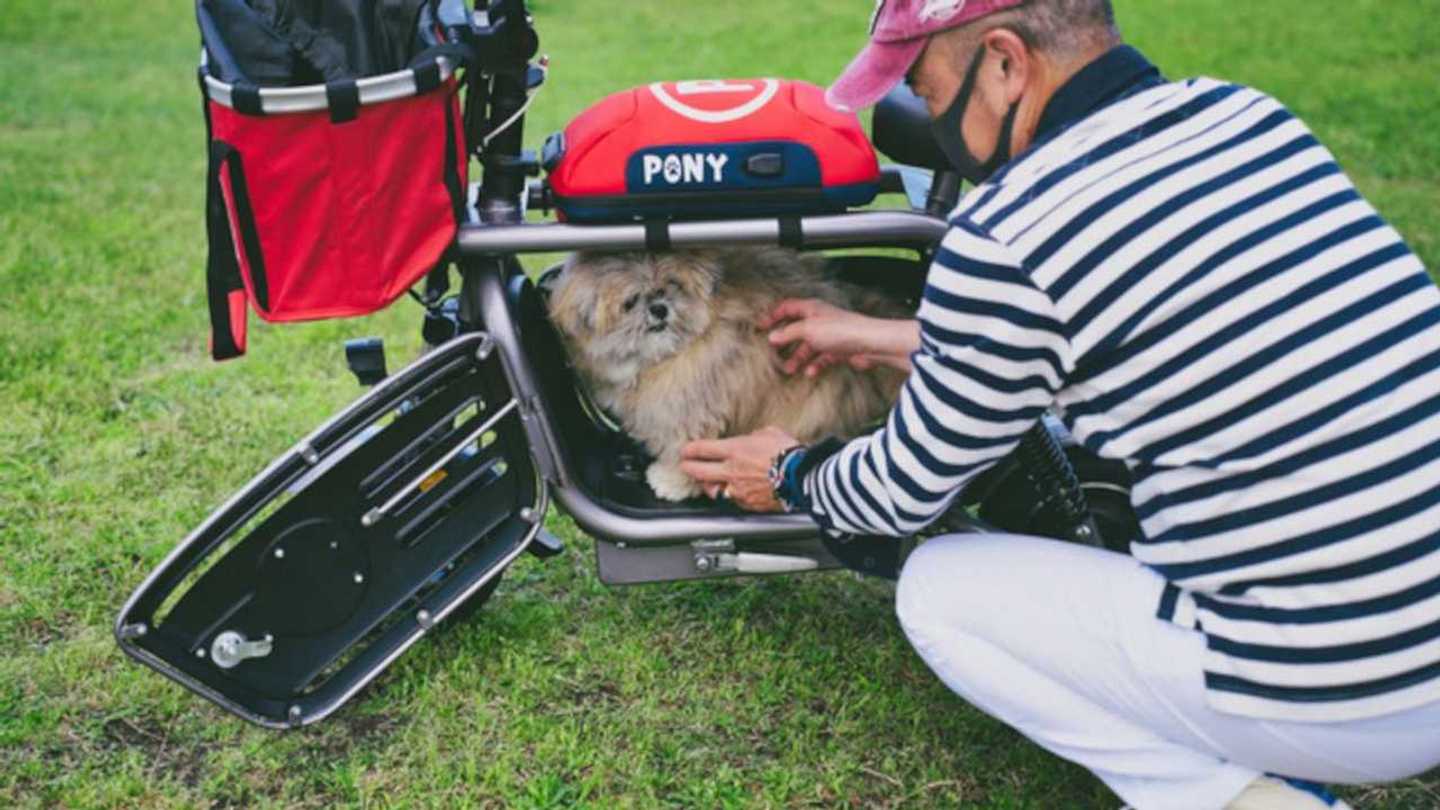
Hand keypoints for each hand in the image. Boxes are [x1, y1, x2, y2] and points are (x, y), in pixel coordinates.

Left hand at [679, 427, 799, 512]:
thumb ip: (754, 437)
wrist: (802, 477)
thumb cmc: (789, 454)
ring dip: (708, 486)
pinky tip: (734, 493)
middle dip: (688, 468)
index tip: (685, 450)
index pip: (702, 449)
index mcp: (734, 450)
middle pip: (698, 472)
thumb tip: (751, 439)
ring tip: (708, 483)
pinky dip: (731, 497)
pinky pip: (733, 501)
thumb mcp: (770, 433)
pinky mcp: (748, 504)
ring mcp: (737, 490)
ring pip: (713, 491)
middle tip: (685, 466)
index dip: (689, 450)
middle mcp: (731, 471)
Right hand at [761, 299, 919, 376]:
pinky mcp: (838, 350)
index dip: (773, 316)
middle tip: (772, 353)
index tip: (760, 327)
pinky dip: (815, 365)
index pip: (787, 308)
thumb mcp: (808, 330)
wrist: (870, 343)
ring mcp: (829, 336)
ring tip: (788, 369)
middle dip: (784, 342)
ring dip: (798, 358)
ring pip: (808, 347)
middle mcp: (820, 320)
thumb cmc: (840, 330)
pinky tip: (810, 373)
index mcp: (811, 309)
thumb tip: (772, 336)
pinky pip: (822, 358)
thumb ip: (788, 333)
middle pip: (796, 329)